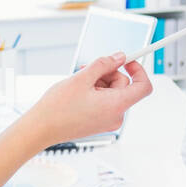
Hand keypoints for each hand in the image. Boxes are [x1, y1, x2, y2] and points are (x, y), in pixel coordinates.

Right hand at [22, 53, 152, 147]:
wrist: (42, 129)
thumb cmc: (58, 109)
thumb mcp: (82, 78)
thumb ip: (104, 64)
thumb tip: (120, 57)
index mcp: (116, 105)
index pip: (143, 86)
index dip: (139, 70)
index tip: (128, 61)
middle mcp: (116, 116)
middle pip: (124, 86)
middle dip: (108, 74)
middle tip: (88, 71)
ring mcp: (108, 121)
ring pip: (113, 92)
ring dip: (99, 82)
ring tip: (79, 83)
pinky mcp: (100, 122)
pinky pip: (106, 101)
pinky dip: (96, 92)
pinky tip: (80, 92)